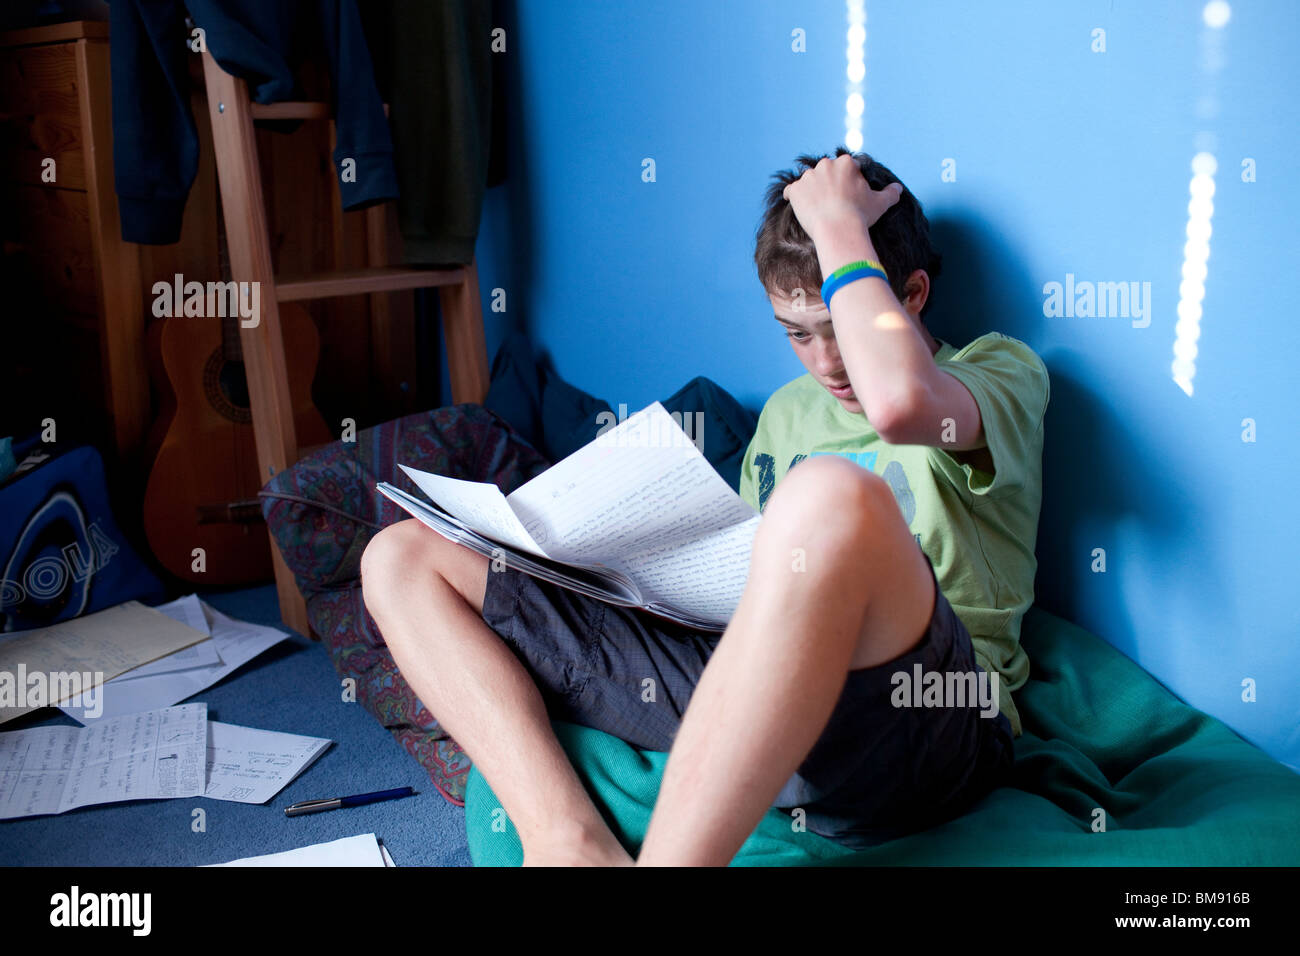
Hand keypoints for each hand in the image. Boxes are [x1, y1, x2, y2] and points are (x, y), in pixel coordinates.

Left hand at [782, 154, 903, 244]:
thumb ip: (890, 193)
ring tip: (816, 206)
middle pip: (825, 172)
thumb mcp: (880, 203)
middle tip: (832, 201)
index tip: (848, 194)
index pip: (846, 168)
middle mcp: (825, 165)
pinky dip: (793, 197)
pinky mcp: (795, 190)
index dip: (847, 181)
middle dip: (828, 183)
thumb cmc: (860, 215)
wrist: (838, 229)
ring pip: (808, 181)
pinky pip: (791, 191)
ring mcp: (808, 177)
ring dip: (811, 190)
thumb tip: (898, 189)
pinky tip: (795, 204)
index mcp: (846, 163)